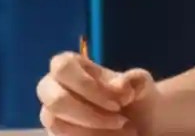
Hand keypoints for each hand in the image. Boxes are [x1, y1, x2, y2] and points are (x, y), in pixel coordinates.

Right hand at [38, 51, 158, 135]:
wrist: (142, 125)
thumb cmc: (135, 98)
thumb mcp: (142, 85)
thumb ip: (136, 80)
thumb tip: (119, 86)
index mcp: (71, 66)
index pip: (63, 67)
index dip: (88, 85)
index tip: (120, 101)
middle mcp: (54, 89)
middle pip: (56, 100)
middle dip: (90, 114)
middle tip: (121, 121)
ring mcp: (52, 115)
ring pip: (58, 125)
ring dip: (95, 131)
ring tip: (127, 132)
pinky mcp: (57, 135)